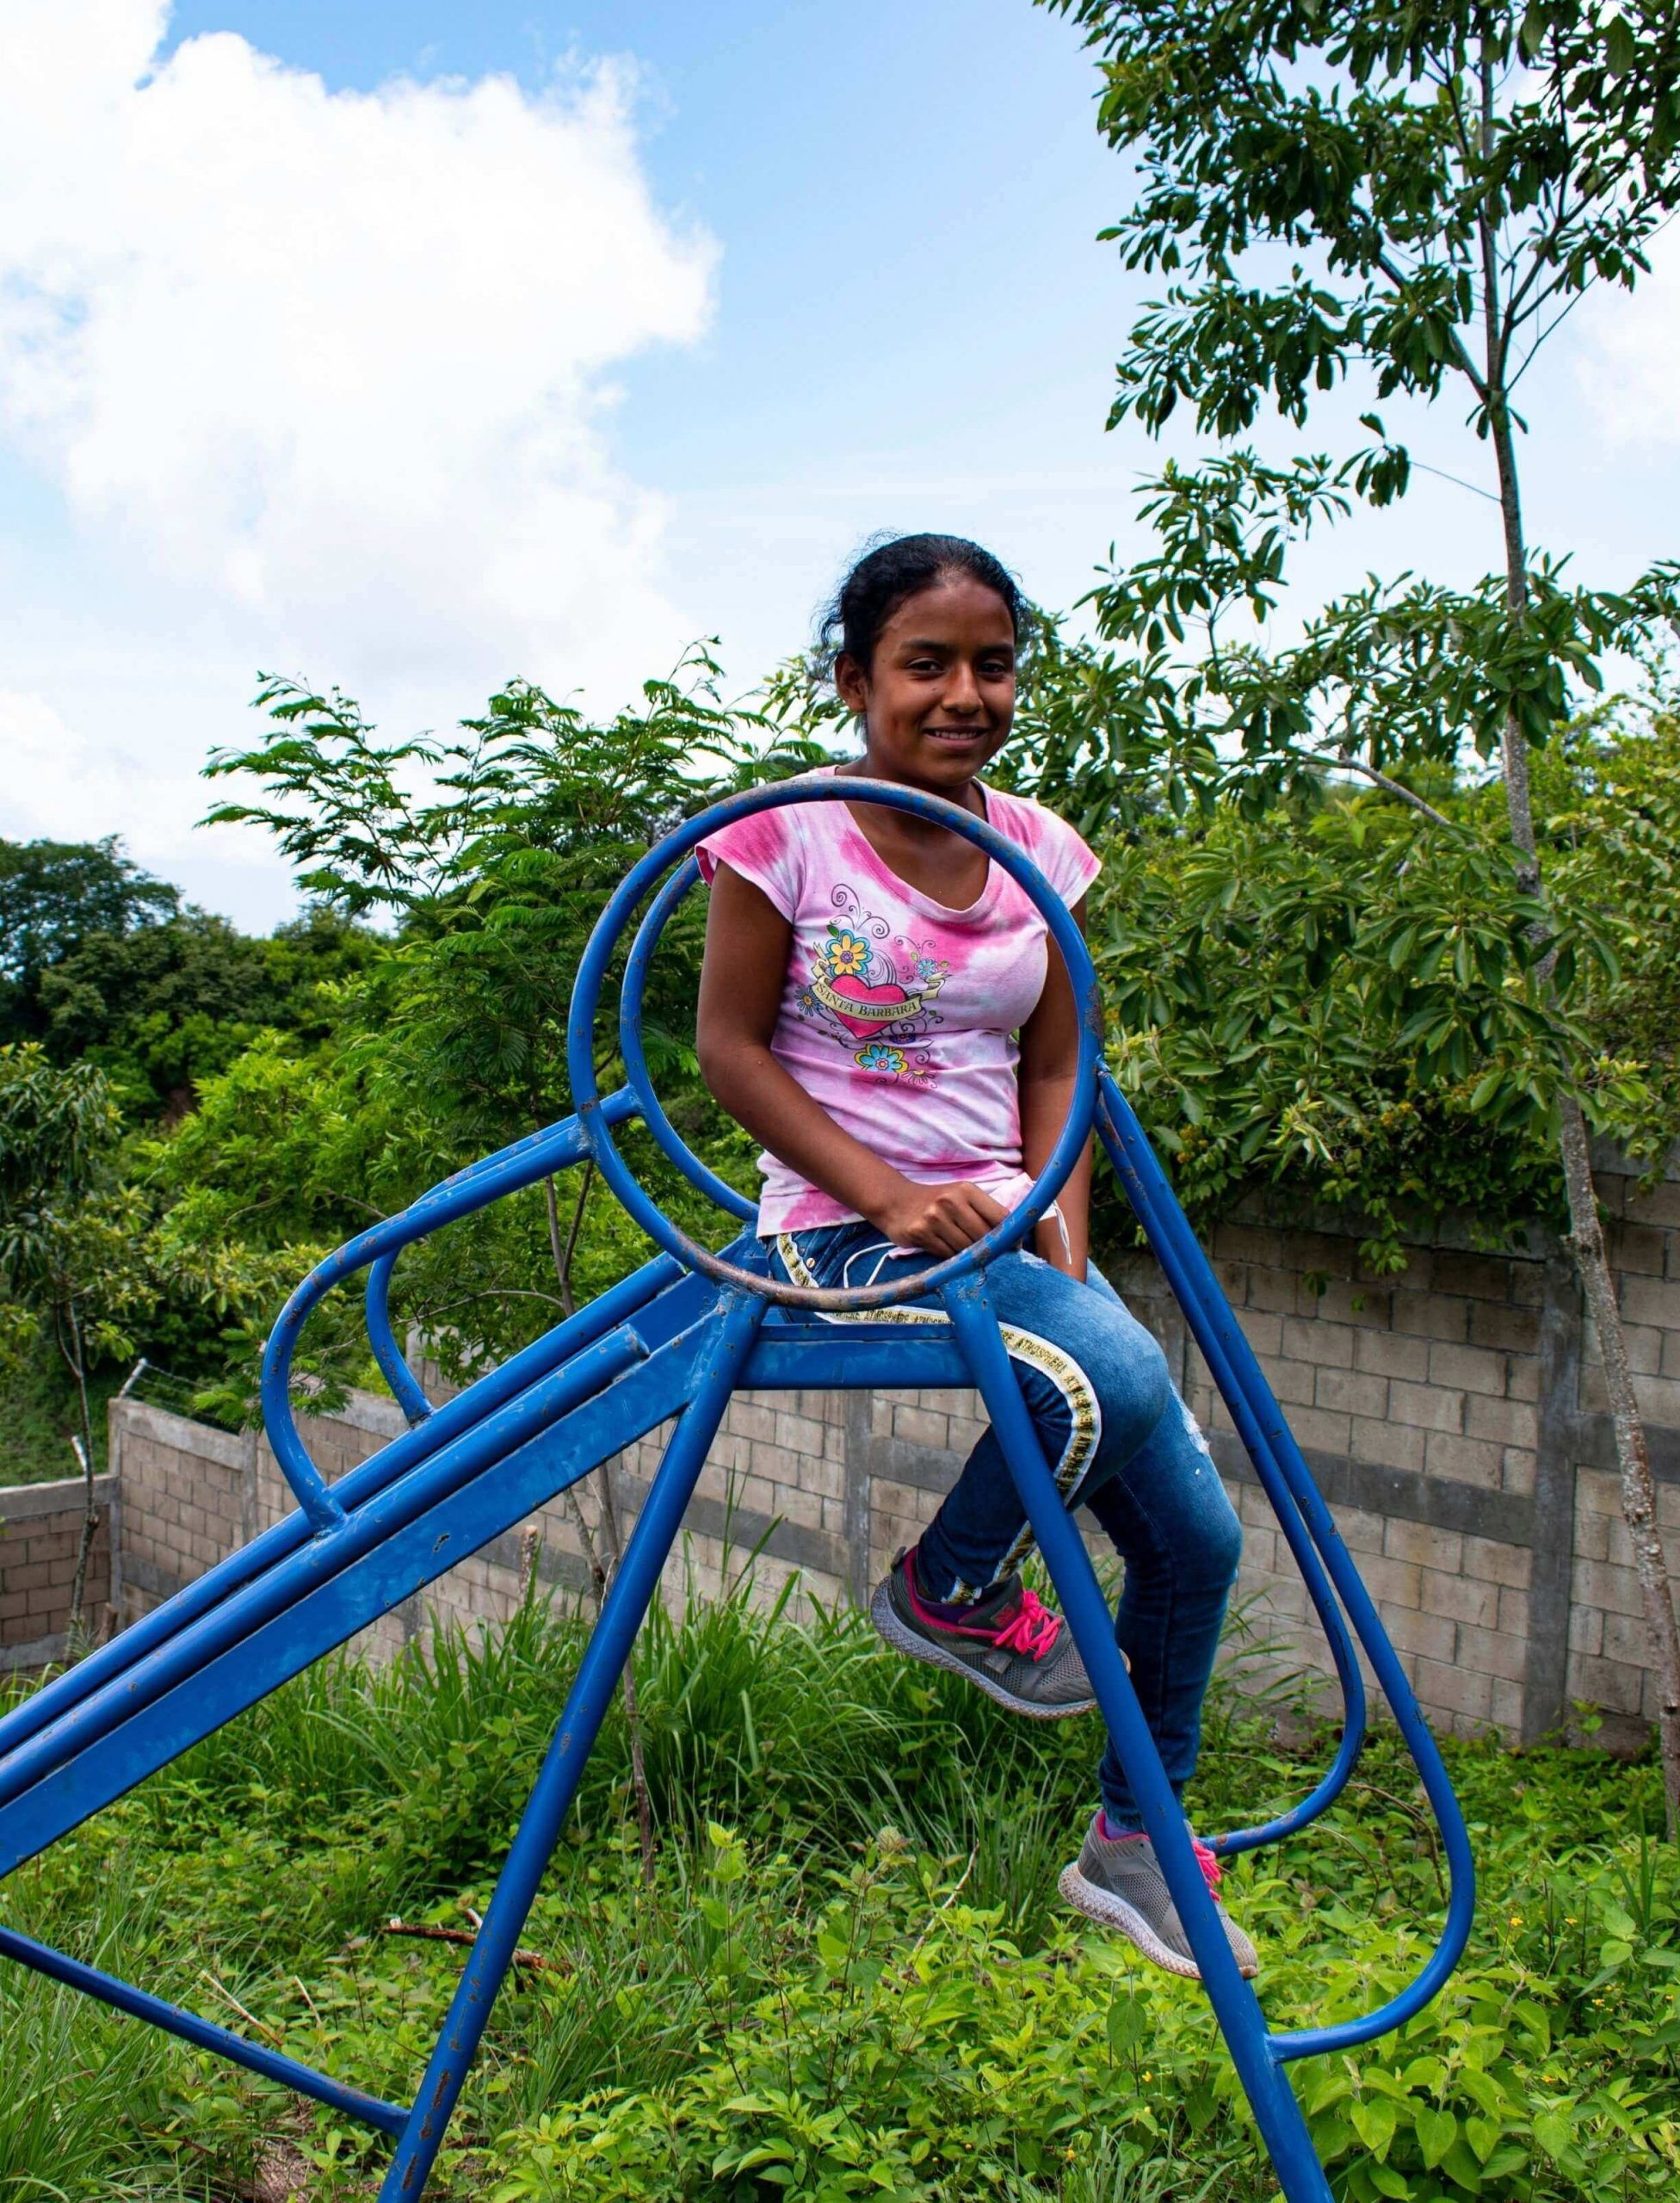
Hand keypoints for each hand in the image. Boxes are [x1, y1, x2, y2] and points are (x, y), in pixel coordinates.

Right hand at [873, 1178, 1008, 1257]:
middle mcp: (950, 1201)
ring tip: (960, 1249)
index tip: (1014, 1246)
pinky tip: (944, 1247)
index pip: (999, 1216)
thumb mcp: (960, 1196)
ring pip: (964, 1249)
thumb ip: (982, 1212)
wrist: (895, 1201)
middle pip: (983, 1236)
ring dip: (966, 1255)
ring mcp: (934, 1218)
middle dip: (987, 1249)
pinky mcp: (920, 1233)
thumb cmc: (935, 1201)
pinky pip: (945, 1254)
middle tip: (986, 1254)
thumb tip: (1010, 1238)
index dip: (1010, 1235)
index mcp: (966, 1190)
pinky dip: (949, 1257)